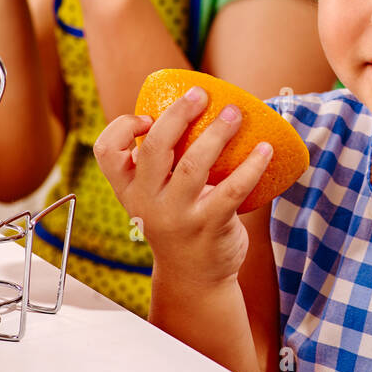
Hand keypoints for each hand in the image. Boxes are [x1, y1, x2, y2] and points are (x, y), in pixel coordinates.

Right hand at [93, 85, 274, 287]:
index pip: (106, 151)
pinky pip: (233, 188)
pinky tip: (265, 149)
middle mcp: (147, 201)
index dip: (124, 127)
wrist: (194, 278)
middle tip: (200, 94)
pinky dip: (251, 165)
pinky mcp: (209, 226)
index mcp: (130, 189)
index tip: (149, 116)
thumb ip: (163, 164)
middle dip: (178, 114)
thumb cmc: (180, 222)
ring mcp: (177, 215)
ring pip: (194, 164)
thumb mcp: (158, 196)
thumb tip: (201, 108)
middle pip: (154, 148)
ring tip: (235, 113)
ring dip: (218, 133)